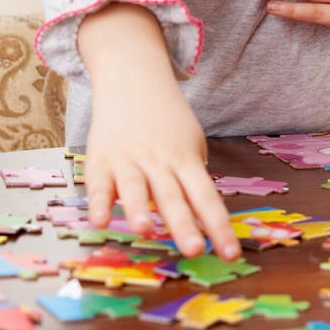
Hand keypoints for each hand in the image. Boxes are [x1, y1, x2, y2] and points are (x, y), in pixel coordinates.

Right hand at [78, 4, 239, 260]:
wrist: (133, 76)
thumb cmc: (166, 120)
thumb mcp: (190, 142)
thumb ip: (193, 178)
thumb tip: (204, 218)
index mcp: (186, 158)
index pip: (206, 195)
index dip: (218, 225)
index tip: (230, 254)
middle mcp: (159, 161)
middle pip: (173, 195)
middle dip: (182, 224)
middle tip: (193, 249)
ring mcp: (128, 160)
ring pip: (135, 187)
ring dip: (139, 208)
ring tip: (143, 230)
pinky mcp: (101, 160)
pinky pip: (99, 184)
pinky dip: (99, 201)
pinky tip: (100, 220)